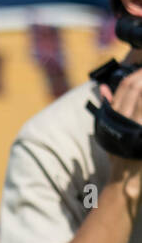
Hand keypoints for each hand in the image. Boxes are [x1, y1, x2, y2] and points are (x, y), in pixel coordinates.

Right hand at [100, 72, 141, 188]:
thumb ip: (108, 107)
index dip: (134, 76)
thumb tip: (104, 87)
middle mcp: (124, 118)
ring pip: (141, 98)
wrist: (126, 173)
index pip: (123, 88)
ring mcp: (135, 124)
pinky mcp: (141, 132)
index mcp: (114, 116)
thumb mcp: (108, 129)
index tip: (141, 70)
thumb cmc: (119, 150)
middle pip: (134, 89)